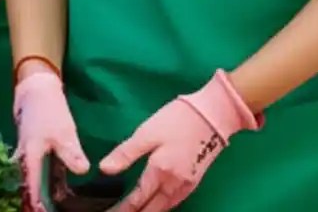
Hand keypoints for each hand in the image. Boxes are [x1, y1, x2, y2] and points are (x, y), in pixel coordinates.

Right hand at [14, 68, 89, 211]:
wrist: (37, 88)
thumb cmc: (48, 109)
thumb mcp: (63, 130)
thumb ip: (71, 152)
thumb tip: (83, 171)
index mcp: (30, 155)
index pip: (32, 186)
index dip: (37, 203)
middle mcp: (26, 158)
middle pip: (29, 186)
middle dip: (37, 201)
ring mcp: (30, 154)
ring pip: (34, 180)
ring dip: (41, 194)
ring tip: (50, 207)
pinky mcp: (36, 151)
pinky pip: (39, 172)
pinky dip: (45, 183)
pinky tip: (57, 192)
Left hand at [100, 70, 260, 211]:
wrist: (213, 115)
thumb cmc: (176, 121)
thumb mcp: (146, 134)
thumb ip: (125, 154)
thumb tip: (104, 170)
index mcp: (160, 173)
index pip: (137, 200)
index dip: (122, 209)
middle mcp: (175, 185)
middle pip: (152, 209)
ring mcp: (187, 185)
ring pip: (165, 208)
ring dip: (148, 211)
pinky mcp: (194, 181)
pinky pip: (174, 202)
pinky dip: (161, 207)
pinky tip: (154, 204)